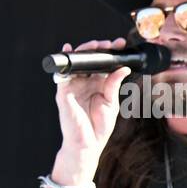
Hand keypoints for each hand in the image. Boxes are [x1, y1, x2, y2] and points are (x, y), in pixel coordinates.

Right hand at [52, 37, 130, 178]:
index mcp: (97, 86)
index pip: (103, 65)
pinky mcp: (63, 92)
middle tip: (110, 43)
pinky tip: (69, 49)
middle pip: (89, 61)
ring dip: (85, 52)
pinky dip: (66, 61)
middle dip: (99, 49)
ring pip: (77, 63)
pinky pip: (63, 73)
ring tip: (96, 45)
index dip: (110, 54)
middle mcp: (84, 83)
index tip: (121, 45)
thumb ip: (114, 85)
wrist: (88, 144)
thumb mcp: (111, 103)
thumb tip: (123, 68)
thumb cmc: (98, 126)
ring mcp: (73, 86)